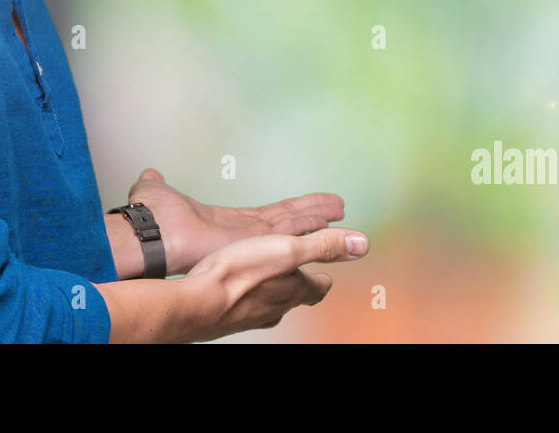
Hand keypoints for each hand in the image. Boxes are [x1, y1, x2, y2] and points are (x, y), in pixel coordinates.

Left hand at [122, 168, 345, 275]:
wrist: (149, 236)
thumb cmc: (150, 218)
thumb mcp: (154, 191)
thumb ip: (156, 183)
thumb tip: (150, 175)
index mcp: (224, 223)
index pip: (264, 217)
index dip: (288, 211)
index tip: (307, 206)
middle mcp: (241, 234)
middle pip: (285, 222)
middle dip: (311, 213)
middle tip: (337, 206)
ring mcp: (248, 240)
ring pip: (292, 225)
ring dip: (317, 215)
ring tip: (339, 208)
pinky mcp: (252, 241)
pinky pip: (289, 229)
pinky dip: (311, 222)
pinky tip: (330, 216)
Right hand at [178, 227, 369, 340]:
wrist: (196, 304)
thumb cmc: (239, 275)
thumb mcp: (287, 249)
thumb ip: (323, 245)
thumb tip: (362, 243)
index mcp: (294, 290)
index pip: (317, 288)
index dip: (323, 279)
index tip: (327, 276)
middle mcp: (276, 307)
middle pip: (295, 297)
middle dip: (301, 285)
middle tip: (303, 276)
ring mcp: (252, 313)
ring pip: (271, 302)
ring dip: (276, 289)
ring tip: (273, 281)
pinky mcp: (230, 313)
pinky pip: (247, 303)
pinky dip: (250, 293)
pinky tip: (241, 289)